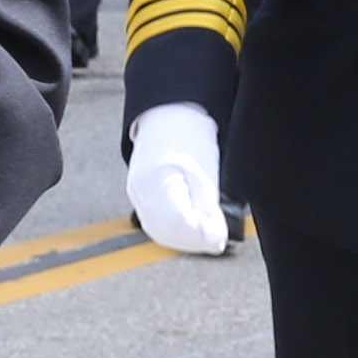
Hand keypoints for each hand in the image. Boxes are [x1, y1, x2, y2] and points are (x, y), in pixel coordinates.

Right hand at [125, 102, 231, 254]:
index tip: (220, 239)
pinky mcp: (140, 200)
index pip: (177, 222)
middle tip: (218, 238)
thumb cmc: (189, 136)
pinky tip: (194, 231)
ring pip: (162, 233)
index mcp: (156, 178)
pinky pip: (157, 226)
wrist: (169, 117)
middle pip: (167, 232)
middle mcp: (140, 190)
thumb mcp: (207, 169)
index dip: (201, 236)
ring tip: (209, 235)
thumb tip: (215, 239)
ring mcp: (137, 196)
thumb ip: (208, 207)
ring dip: (187, 239)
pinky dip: (177, 233)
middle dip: (196, 240)